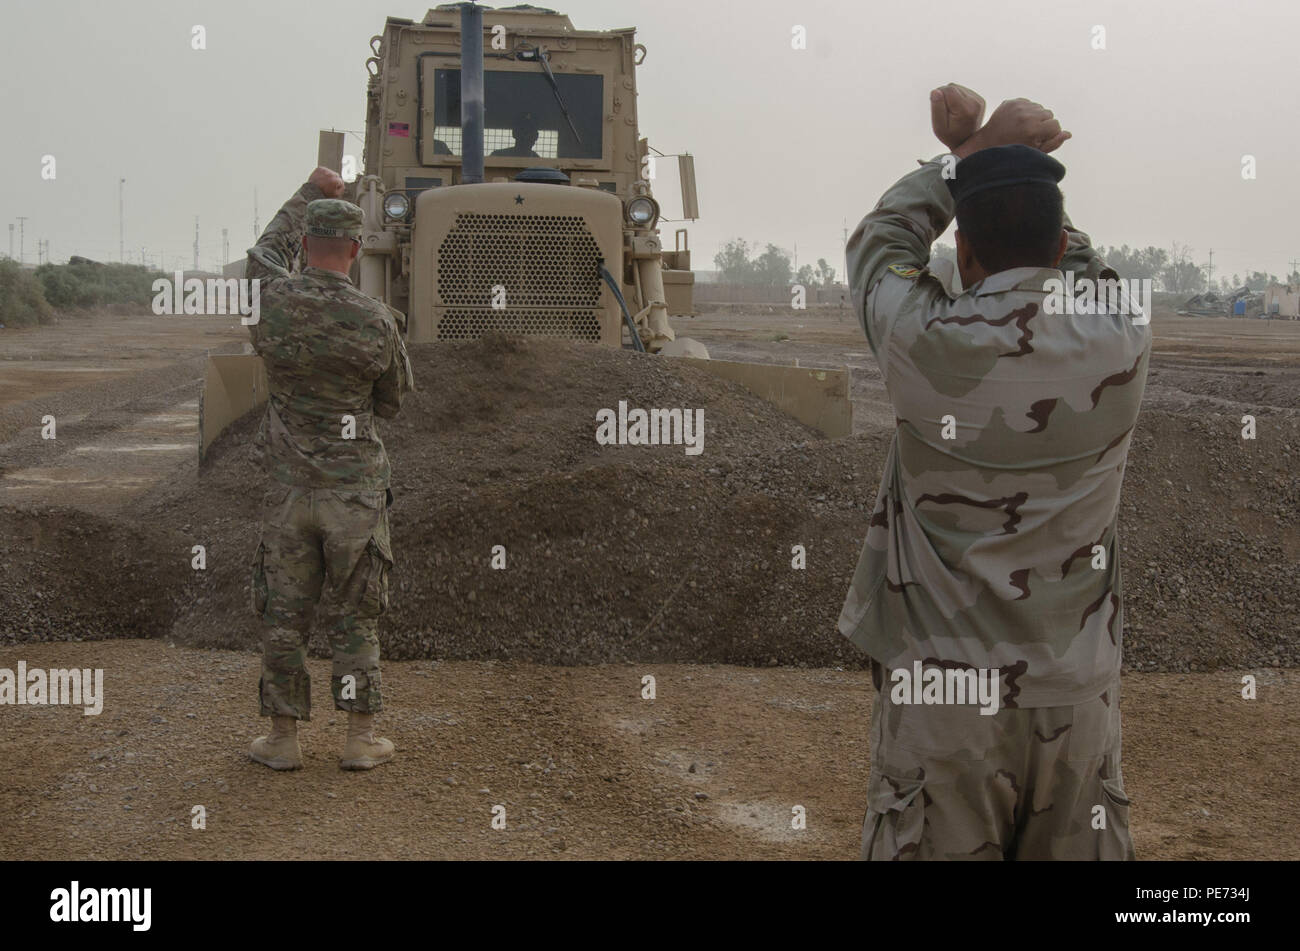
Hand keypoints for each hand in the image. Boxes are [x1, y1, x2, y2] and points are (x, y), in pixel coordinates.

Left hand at [308, 166, 345, 197]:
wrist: (311, 191)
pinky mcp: (320, 168)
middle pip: (336, 175)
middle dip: (334, 180)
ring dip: (329, 176)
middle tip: (328, 185)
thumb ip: (342, 188)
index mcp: (335, 180)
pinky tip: (321, 179)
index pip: (341, 181)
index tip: (332, 189)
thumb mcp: (336, 195)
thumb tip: (342, 183)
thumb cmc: (324, 194)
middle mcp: (330, 174)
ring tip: (324, 182)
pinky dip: (323, 174)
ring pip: (330, 172)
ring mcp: (325, 170)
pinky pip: (324, 170)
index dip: (337, 186)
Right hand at [930, 83, 984, 151]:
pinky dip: (956, 98)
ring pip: (957, 88)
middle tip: (945, 113)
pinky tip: (957, 110)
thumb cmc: (950, 136)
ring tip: (951, 113)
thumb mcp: (939, 128)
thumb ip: (937, 109)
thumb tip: (935, 91)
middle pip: (952, 87)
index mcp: (966, 109)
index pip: (948, 89)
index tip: (938, 109)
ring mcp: (979, 100)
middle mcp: (975, 102)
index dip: (938, 96)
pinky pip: (962, 91)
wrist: (966, 143)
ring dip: (950, 97)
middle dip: (944, 97)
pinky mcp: (980, 99)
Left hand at [954, 98, 1070, 157]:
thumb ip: (1052, 144)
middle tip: (1030, 135)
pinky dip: (1027, 111)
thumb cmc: (1010, 153)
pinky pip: (1029, 103)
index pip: (1056, 125)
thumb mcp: (1032, 153)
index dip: (1050, 134)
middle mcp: (1026, 115)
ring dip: (1035, 117)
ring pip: (1040, 108)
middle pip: (1049, 115)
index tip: (1040, 140)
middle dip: (1043, 125)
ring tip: (1023, 128)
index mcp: (1032, 129)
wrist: (985, 145)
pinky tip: (1017, 122)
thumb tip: (1068, 133)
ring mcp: (1017, 107)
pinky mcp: (1011, 102)